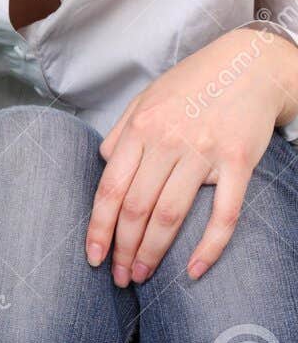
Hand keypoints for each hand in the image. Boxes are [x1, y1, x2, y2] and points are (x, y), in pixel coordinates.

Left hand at [88, 27, 297, 285]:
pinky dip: (209, 246)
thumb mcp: (146, 98)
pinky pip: (223, 213)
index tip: (93, 256)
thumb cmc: (193, 83)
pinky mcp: (238, 162)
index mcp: (140, 128)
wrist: (249, 65)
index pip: (110, 188)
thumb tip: (104, 163)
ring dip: (154, 252)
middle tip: (119, 278)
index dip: (99, 227)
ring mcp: (203, 153)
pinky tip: (195, 270)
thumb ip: (121, 132)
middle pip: (137, 208)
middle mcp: (167, 141)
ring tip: (142, 275)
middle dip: (124, 248)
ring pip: (171, 214)